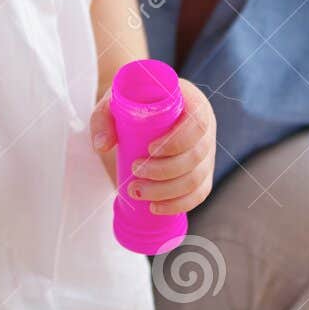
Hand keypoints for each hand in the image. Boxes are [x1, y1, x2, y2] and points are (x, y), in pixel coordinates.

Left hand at [88, 77, 215, 215]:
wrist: (145, 111)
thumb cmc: (136, 104)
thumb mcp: (117, 102)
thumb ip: (104, 119)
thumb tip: (102, 145)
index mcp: (193, 103)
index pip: (197, 123)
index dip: (177, 141)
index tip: (149, 148)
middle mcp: (204, 128)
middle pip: (196, 156)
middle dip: (164, 171)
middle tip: (135, 171)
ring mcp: (207, 152)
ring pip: (196, 179)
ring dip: (166, 191)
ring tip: (137, 191)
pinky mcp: (203, 172)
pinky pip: (199, 193)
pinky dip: (178, 203)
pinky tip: (156, 207)